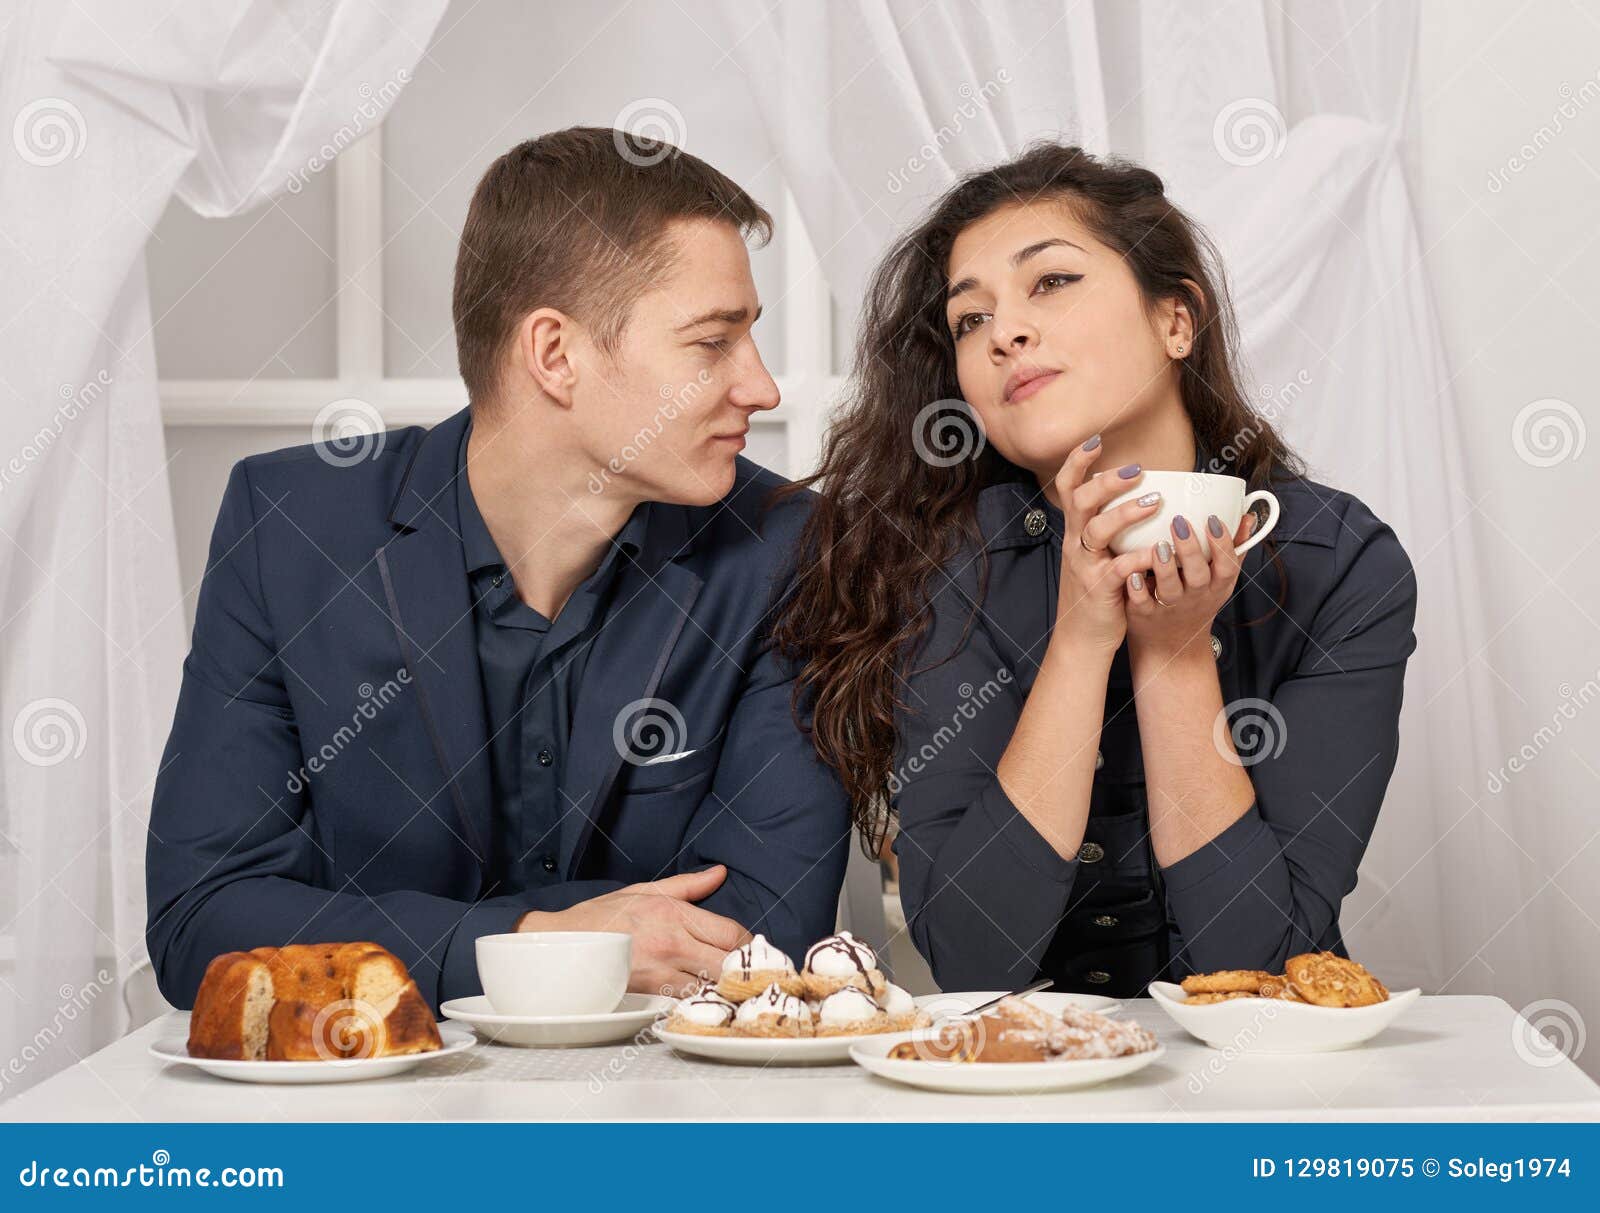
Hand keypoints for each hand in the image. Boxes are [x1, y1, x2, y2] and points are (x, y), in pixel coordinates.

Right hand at [516, 865, 749, 995]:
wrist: (563, 943)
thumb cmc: (602, 916)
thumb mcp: (645, 890)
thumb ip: (688, 885)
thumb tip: (719, 873)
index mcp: (674, 913)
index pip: (730, 932)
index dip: (748, 944)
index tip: (752, 949)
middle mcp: (671, 942)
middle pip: (726, 962)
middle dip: (742, 969)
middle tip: (749, 972)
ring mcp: (660, 969)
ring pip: (710, 985)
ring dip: (722, 987)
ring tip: (730, 987)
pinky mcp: (648, 991)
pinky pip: (686, 999)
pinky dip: (699, 1000)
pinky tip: (705, 998)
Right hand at [1051, 436, 1165, 651]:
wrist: (1082, 639)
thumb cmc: (1098, 593)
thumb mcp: (1097, 556)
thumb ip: (1112, 529)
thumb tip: (1143, 496)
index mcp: (1076, 532)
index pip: (1067, 488)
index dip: (1077, 462)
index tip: (1095, 440)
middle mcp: (1075, 544)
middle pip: (1079, 501)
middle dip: (1106, 481)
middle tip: (1136, 470)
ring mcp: (1085, 565)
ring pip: (1096, 530)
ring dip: (1124, 513)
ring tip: (1154, 502)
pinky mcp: (1100, 588)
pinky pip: (1119, 568)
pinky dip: (1140, 558)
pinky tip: (1158, 551)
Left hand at [1124, 511, 1254, 658]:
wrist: (1172, 645)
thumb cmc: (1196, 602)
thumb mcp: (1221, 580)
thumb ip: (1234, 549)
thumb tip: (1247, 517)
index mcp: (1216, 586)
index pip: (1227, 566)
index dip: (1223, 544)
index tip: (1213, 520)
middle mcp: (1195, 597)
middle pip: (1198, 576)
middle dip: (1191, 550)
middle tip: (1179, 523)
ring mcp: (1170, 607)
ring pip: (1169, 589)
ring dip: (1165, 567)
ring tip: (1158, 545)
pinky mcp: (1146, 615)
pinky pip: (1142, 602)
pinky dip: (1138, 589)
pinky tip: (1133, 573)